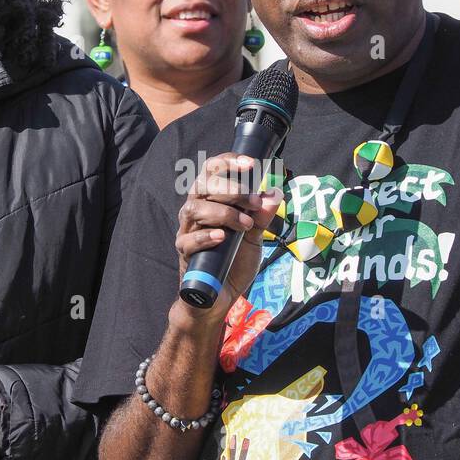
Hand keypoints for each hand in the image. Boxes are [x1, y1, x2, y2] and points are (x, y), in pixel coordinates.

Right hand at [174, 152, 282, 324]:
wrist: (221, 296)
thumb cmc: (233, 262)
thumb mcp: (254, 237)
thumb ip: (262, 217)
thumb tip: (274, 195)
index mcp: (210, 201)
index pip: (212, 171)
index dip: (228, 162)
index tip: (251, 164)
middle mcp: (195, 211)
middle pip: (202, 185)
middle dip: (231, 189)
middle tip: (254, 202)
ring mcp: (187, 231)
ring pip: (194, 208)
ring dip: (223, 212)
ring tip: (245, 224)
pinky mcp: (184, 253)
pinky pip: (189, 240)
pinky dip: (205, 236)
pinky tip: (222, 237)